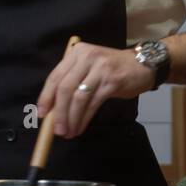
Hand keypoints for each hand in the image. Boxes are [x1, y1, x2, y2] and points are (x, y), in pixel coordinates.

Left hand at [35, 41, 153, 138]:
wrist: (142, 65)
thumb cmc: (112, 68)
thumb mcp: (89, 67)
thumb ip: (72, 81)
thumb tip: (54, 109)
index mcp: (76, 53)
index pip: (55, 76)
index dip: (46, 97)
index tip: (42, 114)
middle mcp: (87, 57)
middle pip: (65, 88)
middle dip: (58, 112)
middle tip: (57, 130)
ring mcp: (100, 69)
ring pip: (78, 98)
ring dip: (71, 119)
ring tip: (68, 132)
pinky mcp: (112, 82)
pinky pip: (93, 104)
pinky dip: (84, 119)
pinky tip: (80, 127)